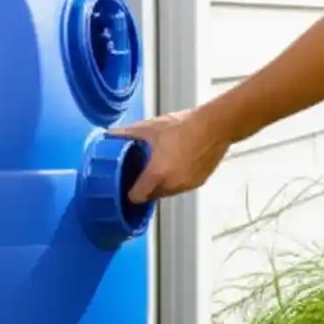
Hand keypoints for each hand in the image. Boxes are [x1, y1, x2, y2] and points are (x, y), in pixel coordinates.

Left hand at [108, 109, 232, 202]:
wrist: (216, 126)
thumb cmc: (182, 126)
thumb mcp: (150, 128)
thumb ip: (126, 134)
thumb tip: (107, 135)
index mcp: (157, 174)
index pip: (136, 197)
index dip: (129, 193)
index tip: (126, 185)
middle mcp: (171, 185)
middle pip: (151, 196)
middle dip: (144, 187)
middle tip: (140, 172)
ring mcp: (186, 186)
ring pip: (167, 192)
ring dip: (160, 184)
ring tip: (158, 166)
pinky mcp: (198, 183)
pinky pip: (181, 187)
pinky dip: (176, 180)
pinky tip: (176, 163)